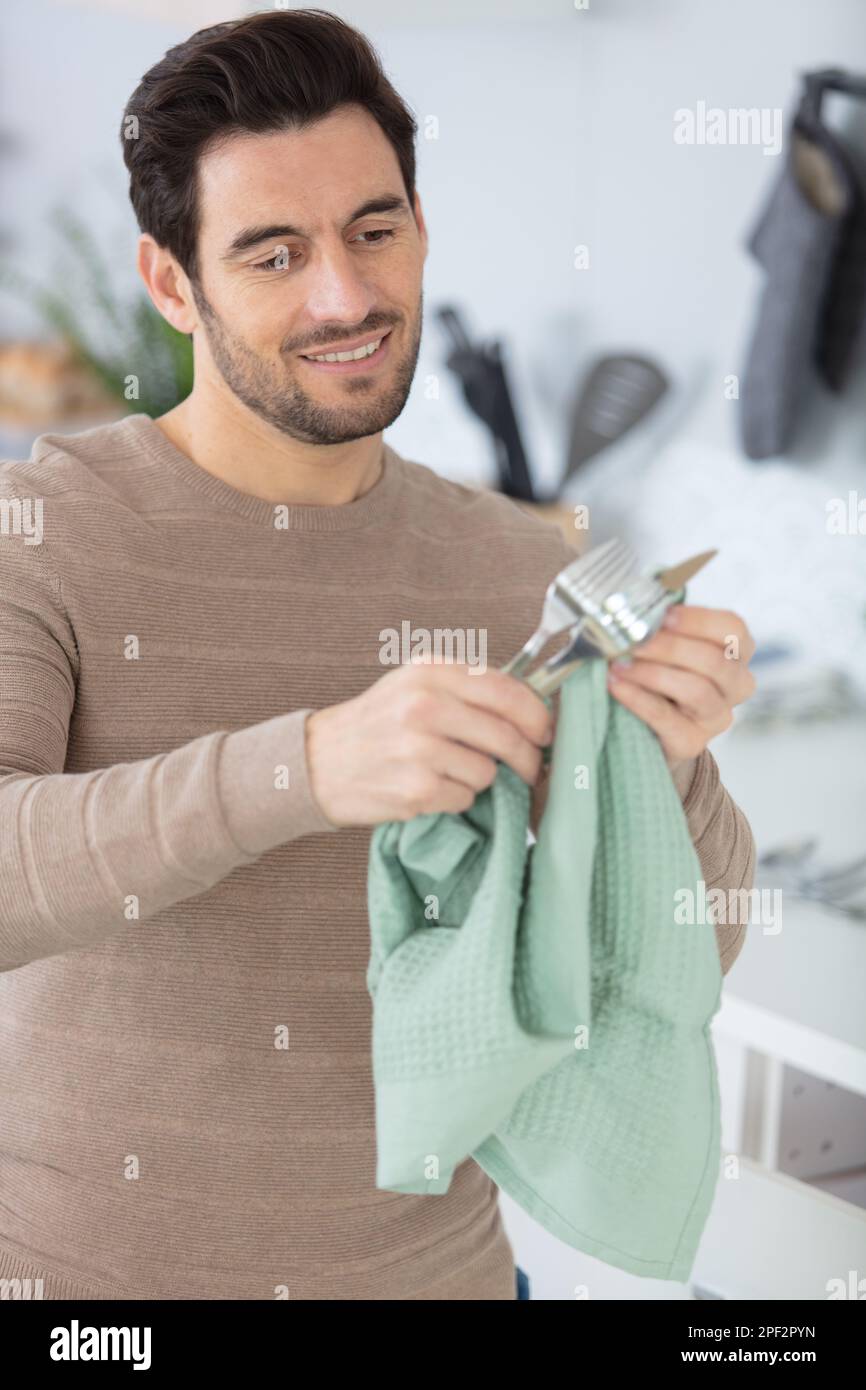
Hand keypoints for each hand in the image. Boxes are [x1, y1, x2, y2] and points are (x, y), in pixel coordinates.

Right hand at [305, 661, 553, 827]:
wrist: (317, 762)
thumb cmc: (375, 724)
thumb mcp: (413, 685)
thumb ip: (465, 688)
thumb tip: (530, 709)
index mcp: (431, 673)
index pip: (507, 691)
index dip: (538, 716)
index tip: (546, 732)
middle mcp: (425, 705)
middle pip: (508, 736)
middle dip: (527, 758)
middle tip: (529, 768)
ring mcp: (420, 749)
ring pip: (489, 772)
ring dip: (480, 779)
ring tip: (451, 772)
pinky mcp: (416, 789)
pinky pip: (466, 797)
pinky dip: (456, 798)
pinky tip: (431, 788)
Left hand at [605, 604, 756, 773]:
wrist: (651, 727)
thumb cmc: (661, 673)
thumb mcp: (667, 644)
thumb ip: (661, 625)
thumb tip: (634, 606)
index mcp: (736, 652)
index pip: (732, 630)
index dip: (698, 620)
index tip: (663, 616)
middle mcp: (736, 684)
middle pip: (713, 661)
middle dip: (668, 647)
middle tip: (632, 640)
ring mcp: (717, 716)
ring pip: (695, 690)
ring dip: (652, 673)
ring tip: (619, 663)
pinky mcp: (692, 741)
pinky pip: (667, 718)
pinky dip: (637, 698)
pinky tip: (616, 685)